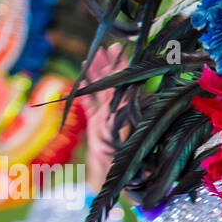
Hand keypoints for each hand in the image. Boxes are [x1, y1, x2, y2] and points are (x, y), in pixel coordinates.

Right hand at [79, 44, 125, 194]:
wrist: (117, 175)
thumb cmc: (129, 159)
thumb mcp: (128, 136)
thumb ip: (127, 117)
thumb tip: (140, 98)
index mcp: (129, 110)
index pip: (125, 83)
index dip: (122, 66)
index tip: (119, 48)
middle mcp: (119, 111)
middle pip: (113, 83)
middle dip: (108, 65)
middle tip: (104, 46)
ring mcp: (108, 116)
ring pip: (100, 91)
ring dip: (95, 74)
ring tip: (90, 56)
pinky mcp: (97, 124)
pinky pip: (90, 105)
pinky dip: (85, 91)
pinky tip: (81, 76)